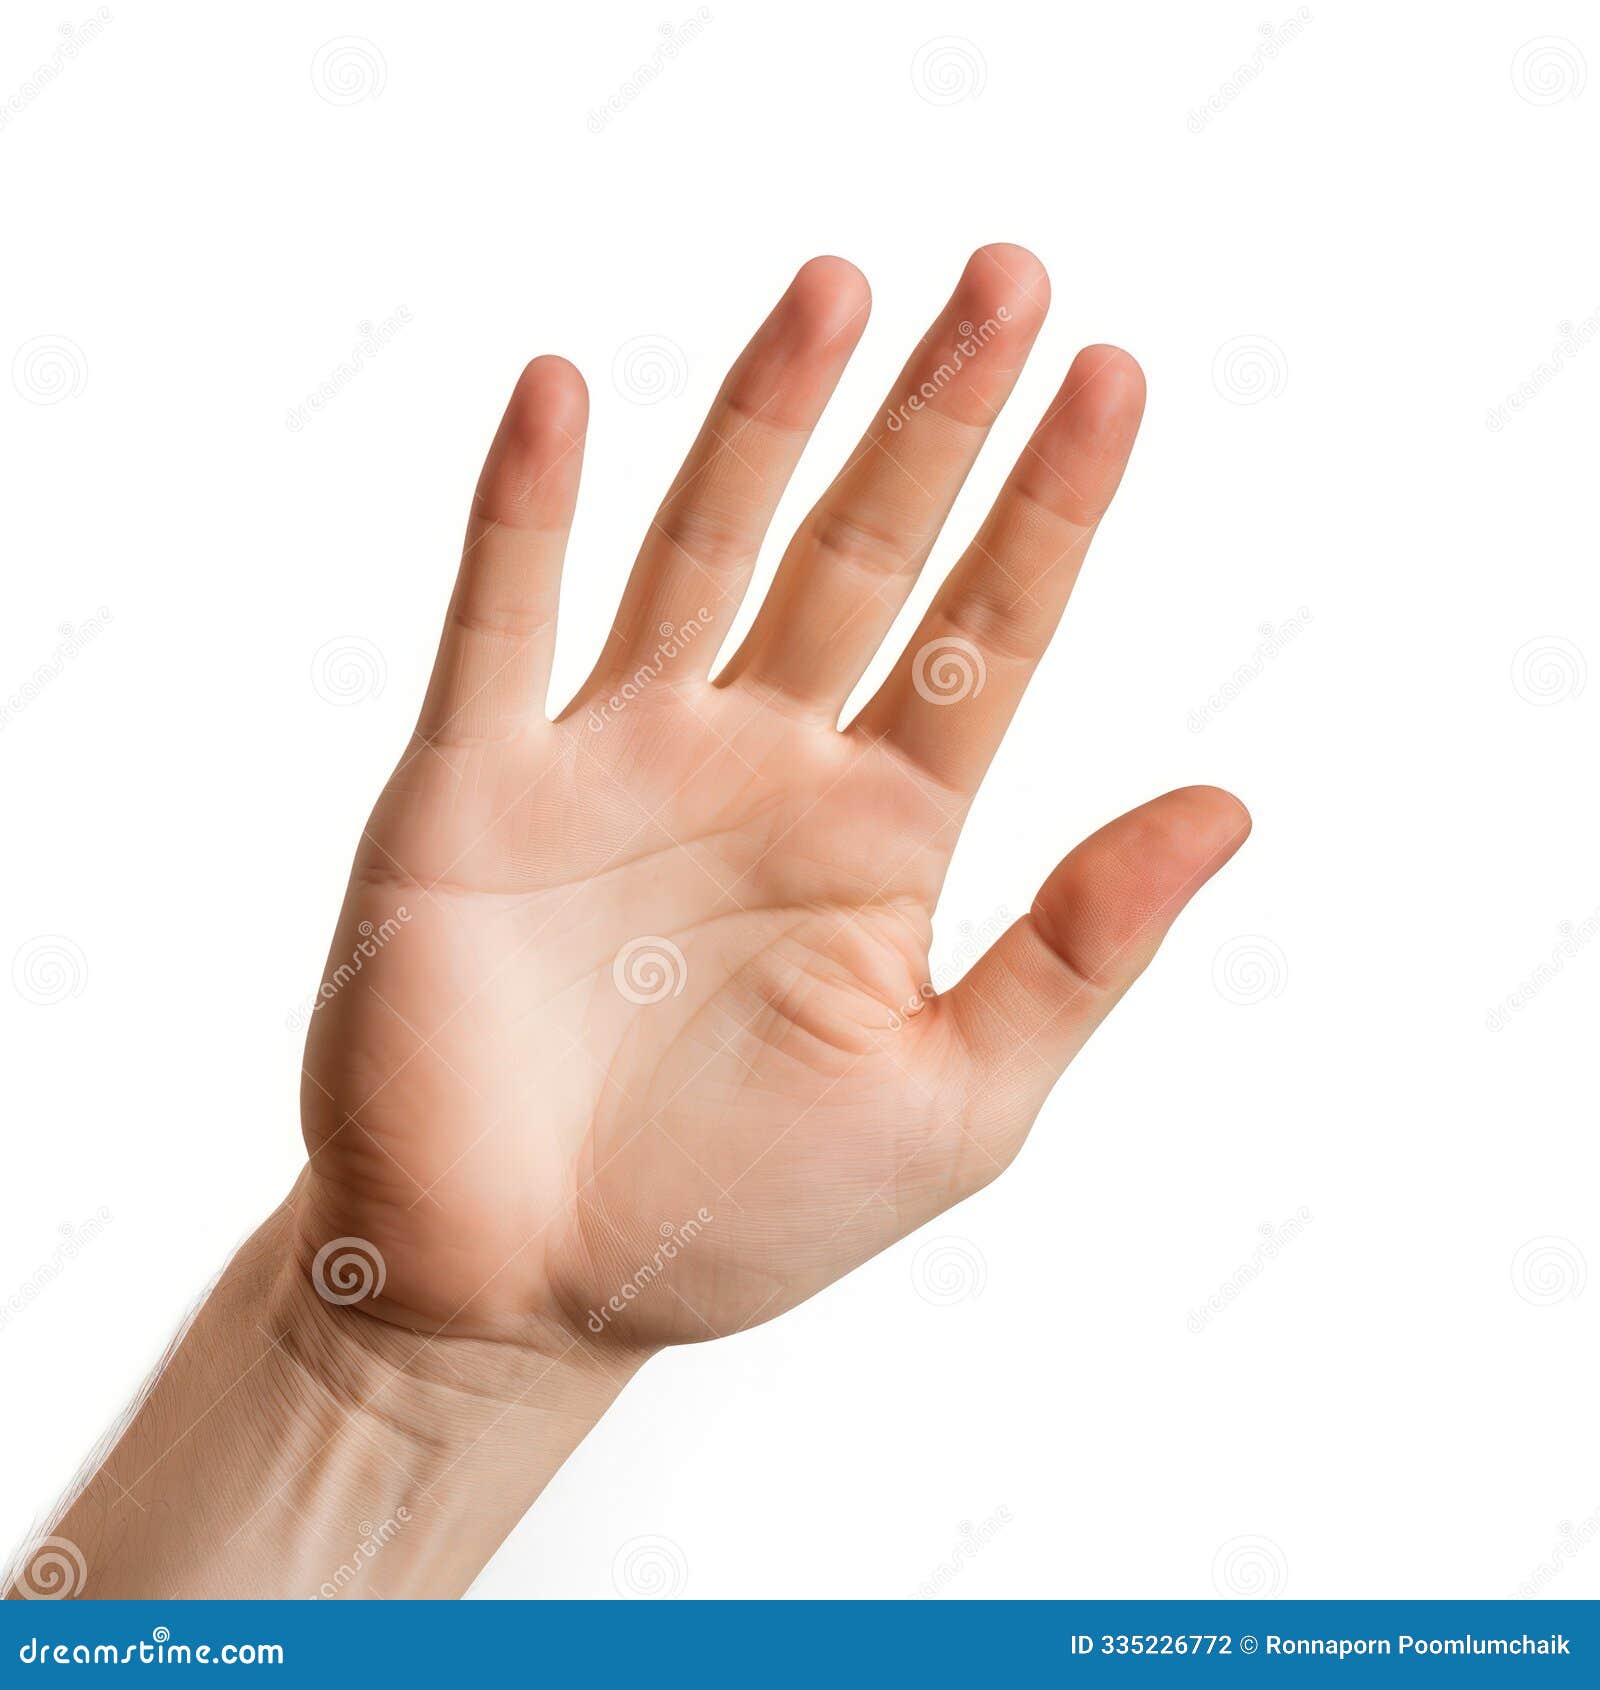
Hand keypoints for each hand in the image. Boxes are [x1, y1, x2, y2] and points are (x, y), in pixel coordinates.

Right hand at [296, 244, 1249, 1356]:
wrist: (514, 1292)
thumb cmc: (736, 1217)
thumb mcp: (950, 1100)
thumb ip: (1077, 950)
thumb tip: (1226, 804)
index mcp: (878, 836)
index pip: (987, 638)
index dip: (1050, 511)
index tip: (1113, 379)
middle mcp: (756, 766)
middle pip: (863, 554)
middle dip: (936, 420)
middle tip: (1010, 276)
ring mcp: (614, 761)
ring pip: (702, 549)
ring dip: (766, 417)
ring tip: (841, 287)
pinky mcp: (472, 787)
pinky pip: (502, 621)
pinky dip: (525, 511)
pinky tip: (561, 394)